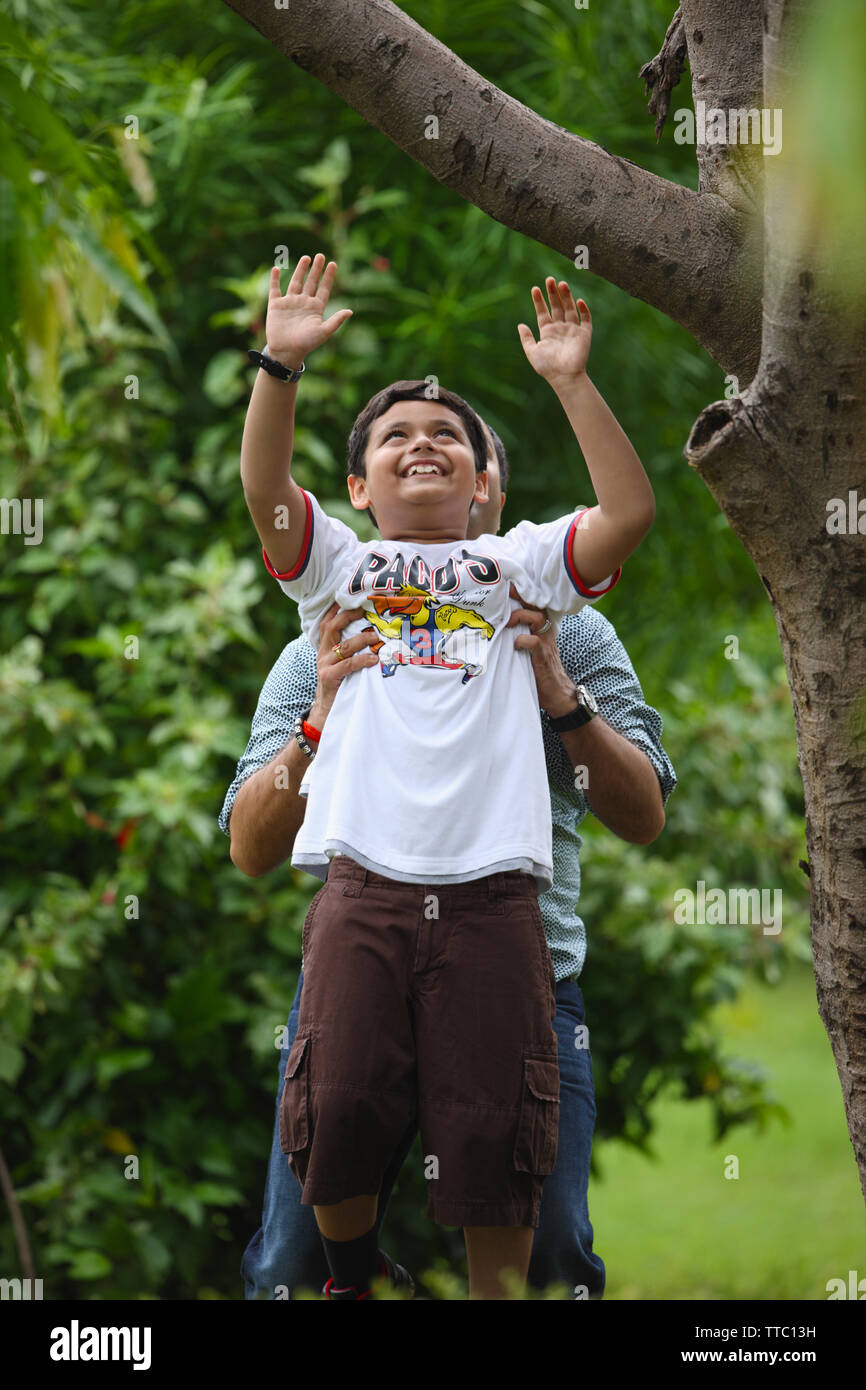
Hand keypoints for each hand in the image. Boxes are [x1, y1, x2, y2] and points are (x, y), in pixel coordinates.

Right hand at [265, 254, 352, 366]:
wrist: (286, 351)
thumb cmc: (306, 344)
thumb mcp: (323, 332)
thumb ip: (336, 321)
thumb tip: (350, 311)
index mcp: (315, 308)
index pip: (324, 289)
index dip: (328, 277)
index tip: (333, 264)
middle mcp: (303, 303)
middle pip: (311, 282)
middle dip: (316, 269)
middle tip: (321, 256)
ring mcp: (290, 303)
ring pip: (296, 282)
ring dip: (301, 270)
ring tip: (306, 258)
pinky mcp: (276, 305)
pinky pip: (275, 289)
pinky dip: (275, 279)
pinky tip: (277, 269)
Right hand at [307, 603, 378, 729]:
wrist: (327, 709)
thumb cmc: (341, 683)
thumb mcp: (343, 662)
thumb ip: (352, 647)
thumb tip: (376, 631)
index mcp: (326, 645)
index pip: (329, 619)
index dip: (339, 606)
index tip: (356, 596)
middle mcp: (323, 651)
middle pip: (332, 626)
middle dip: (349, 615)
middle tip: (366, 610)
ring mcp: (325, 664)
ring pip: (343, 645)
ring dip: (362, 639)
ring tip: (376, 637)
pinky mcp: (329, 676)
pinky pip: (348, 664)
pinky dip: (362, 660)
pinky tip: (374, 659)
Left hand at [506, 583, 577, 716]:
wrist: (556, 693)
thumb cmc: (537, 669)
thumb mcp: (526, 648)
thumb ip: (515, 635)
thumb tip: (490, 626)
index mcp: (540, 626)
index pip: (531, 602)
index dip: (519, 592)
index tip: (504, 583)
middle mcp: (545, 630)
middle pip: (536, 604)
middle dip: (520, 595)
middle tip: (504, 592)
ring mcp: (546, 642)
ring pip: (537, 617)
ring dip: (521, 616)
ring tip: (507, 621)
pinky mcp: (543, 656)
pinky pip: (534, 642)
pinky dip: (522, 640)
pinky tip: (515, 644)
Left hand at [517, 278, 590, 384]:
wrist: (564, 377)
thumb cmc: (547, 367)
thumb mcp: (532, 352)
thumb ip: (526, 339)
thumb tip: (520, 325)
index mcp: (547, 332)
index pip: (543, 312)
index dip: (539, 300)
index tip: (535, 289)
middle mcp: (560, 329)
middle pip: (556, 306)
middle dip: (552, 293)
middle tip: (549, 279)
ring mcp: (572, 330)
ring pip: (570, 309)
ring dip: (566, 296)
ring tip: (561, 284)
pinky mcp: (584, 334)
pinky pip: (585, 319)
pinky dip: (583, 310)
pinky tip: (578, 301)